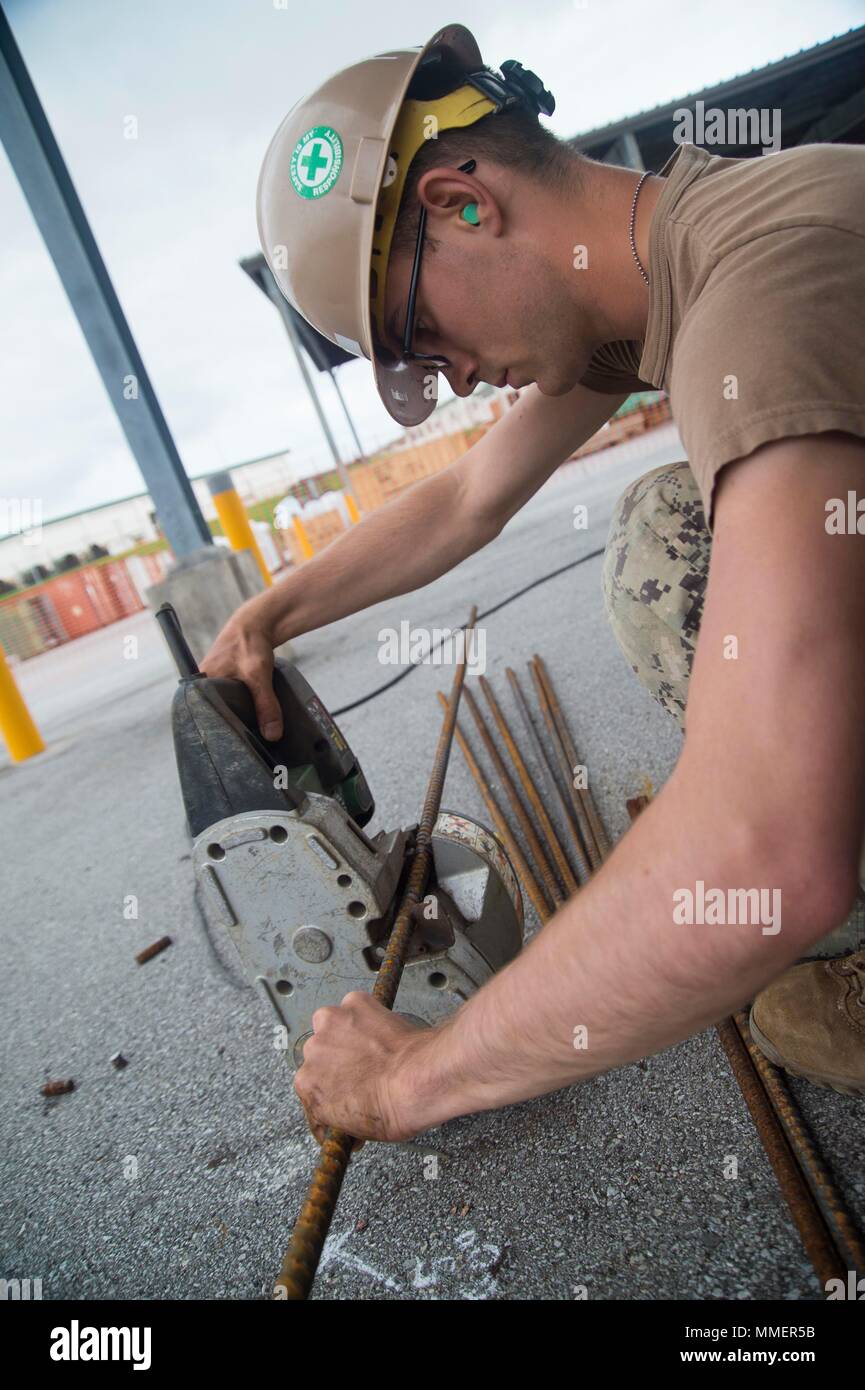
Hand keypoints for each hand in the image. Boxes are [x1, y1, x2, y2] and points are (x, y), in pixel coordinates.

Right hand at [200, 598, 283, 739]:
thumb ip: (266, 705)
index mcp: (200, 683)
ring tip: (249, 737)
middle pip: (215, 714)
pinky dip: (243, 709)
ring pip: (226, 708)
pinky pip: (232, 701)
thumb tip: (273, 734)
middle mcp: (203, 684)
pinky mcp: (227, 681)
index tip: (231, 746)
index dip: (217, 731)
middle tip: (244, 745)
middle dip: (229, 728)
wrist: (257, 623)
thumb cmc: (250, 643)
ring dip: (238, 718)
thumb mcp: (258, 676)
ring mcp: (214, 682)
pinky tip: (253, 721)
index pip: (203, 716)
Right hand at [295, 993, 429, 1144]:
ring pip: (332, 1025)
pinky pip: (355, 1006)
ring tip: (370, 1046)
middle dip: (337, 1061)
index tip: (341, 1092)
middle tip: (362, 1068)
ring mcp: (332, 1023)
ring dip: (345, 1034)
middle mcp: (313, 1051)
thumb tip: (346, 1117)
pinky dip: (365, 1015)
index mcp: (307, 1084)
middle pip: (320, 1053)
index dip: (329, 1090)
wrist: (418, 1080)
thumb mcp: (356, 1129)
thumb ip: (338, 1114)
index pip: (311, 1087)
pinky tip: (379, 1029)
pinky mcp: (354, 1003)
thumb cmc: (392, 1107)